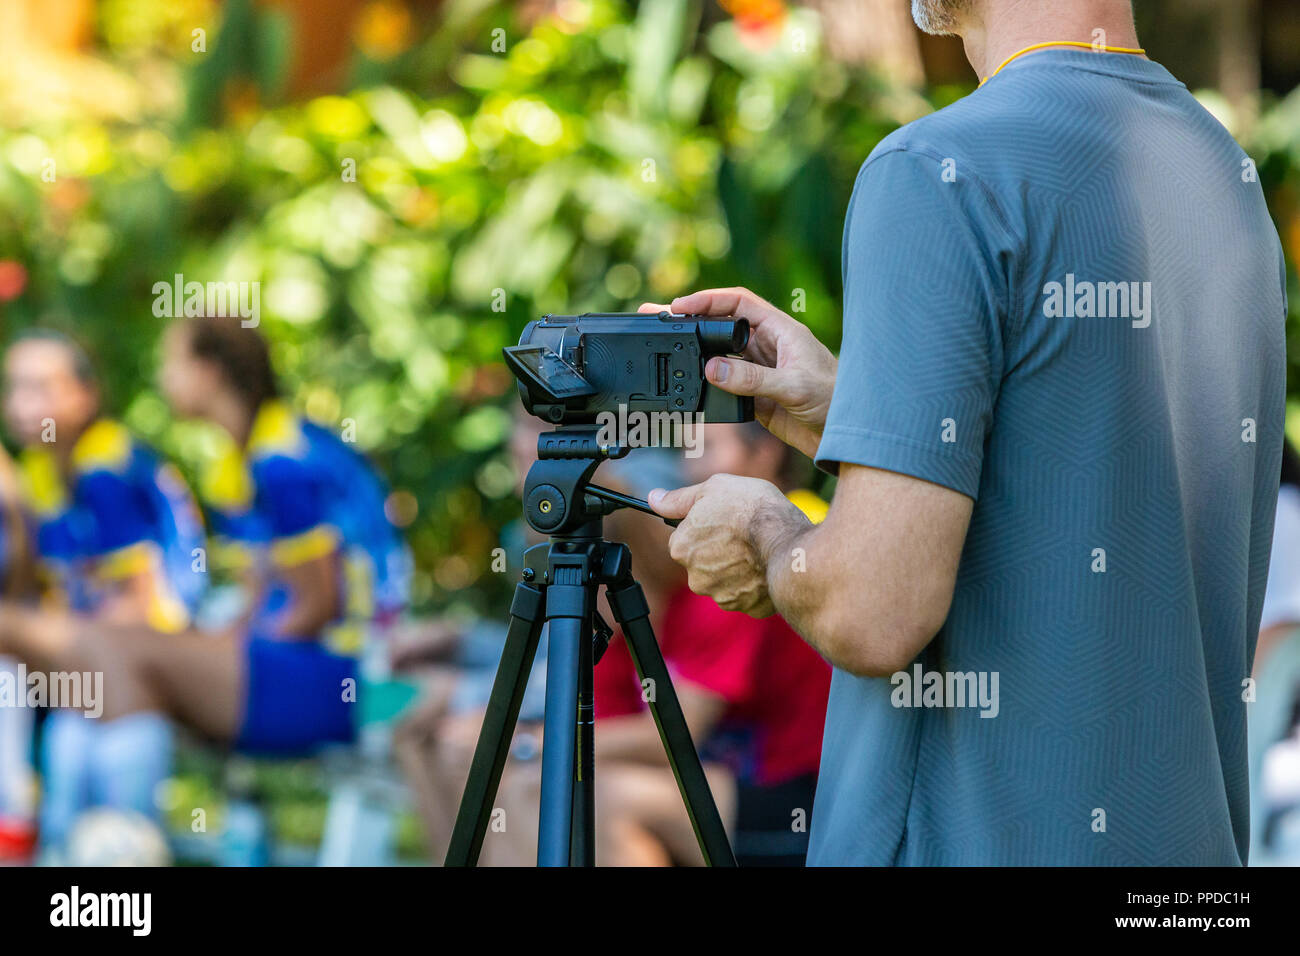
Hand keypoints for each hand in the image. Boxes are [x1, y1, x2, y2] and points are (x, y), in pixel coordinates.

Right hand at [640, 288, 836, 459]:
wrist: (846, 436)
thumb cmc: (837, 400)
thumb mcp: (794, 385)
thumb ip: (753, 378)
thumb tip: (712, 368)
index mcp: (780, 330)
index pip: (738, 303)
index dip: (707, 300)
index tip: (679, 306)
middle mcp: (767, 347)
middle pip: (721, 325)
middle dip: (690, 320)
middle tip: (656, 317)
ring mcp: (759, 371)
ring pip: (719, 355)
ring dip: (693, 351)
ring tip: (664, 347)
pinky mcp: (755, 396)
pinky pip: (723, 384)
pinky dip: (704, 382)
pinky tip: (687, 383)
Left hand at [648, 474, 807, 617]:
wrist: (790, 542)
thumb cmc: (751, 509)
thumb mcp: (712, 488)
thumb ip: (679, 499)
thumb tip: (653, 498)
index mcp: (681, 548)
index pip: (683, 539)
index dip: (703, 528)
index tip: (722, 521)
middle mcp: (696, 578)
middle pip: (703, 563)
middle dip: (719, 551)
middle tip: (742, 535)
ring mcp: (723, 597)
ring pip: (726, 581)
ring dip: (738, 569)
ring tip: (759, 550)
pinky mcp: (749, 608)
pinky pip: (750, 595)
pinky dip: (757, 584)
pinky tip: (768, 568)